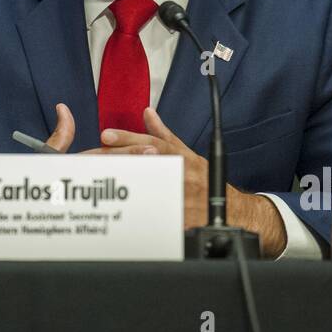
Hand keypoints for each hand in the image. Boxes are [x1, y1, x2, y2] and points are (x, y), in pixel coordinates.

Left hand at [43, 104, 285, 254]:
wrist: (234, 211)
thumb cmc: (206, 181)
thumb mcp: (187, 154)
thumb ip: (164, 135)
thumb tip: (148, 113)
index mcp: (181, 157)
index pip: (151, 143)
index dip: (128, 138)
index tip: (106, 135)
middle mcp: (183, 174)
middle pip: (147, 164)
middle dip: (121, 160)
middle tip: (96, 156)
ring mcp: (185, 197)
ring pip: (151, 190)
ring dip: (127, 186)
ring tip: (102, 182)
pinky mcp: (186, 219)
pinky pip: (161, 218)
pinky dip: (144, 216)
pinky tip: (125, 215)